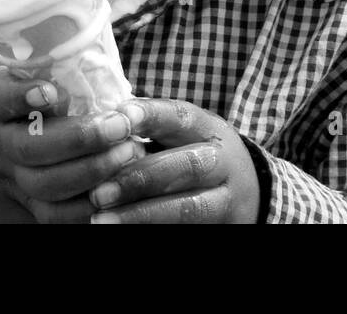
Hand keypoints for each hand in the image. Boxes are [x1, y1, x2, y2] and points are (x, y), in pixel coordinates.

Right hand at [0, 65, 141, 222]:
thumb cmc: (2, 105)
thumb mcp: (7, 79)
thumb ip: (41, 69)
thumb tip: (96, 46)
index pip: (1, 98)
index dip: (24, 95)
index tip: (53, 91)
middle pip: (29, 148)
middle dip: (79, 138)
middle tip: (119, 125)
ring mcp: (9, 178)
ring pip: (43, 185)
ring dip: (90, 171)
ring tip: (127, 152)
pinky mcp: (23, 207)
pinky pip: (52, 216)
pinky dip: (84, 207)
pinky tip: (115, 187)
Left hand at [87, 99, 260, 222]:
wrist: (248, 193)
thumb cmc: (197, 155)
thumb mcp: (186, 135)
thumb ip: (152, 128)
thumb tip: (103, 121)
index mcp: (210, 130)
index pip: (182, 117)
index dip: (152, 115)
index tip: (121, 116)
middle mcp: (222, 163)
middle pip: (186, 166)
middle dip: (140, 178)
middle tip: (98, 192)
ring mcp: (225, 200)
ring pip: (188, 208)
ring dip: (142, 214)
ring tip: (101, 220)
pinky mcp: (221, 227)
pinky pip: (186, 229)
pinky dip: (152, 231)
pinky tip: (121, 232)